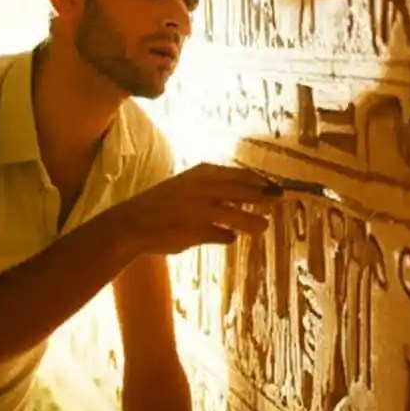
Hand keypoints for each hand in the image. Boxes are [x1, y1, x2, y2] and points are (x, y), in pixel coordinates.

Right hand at [110, 162, 281, 254]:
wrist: (132, 223)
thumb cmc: (160, 203)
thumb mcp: (185, 185)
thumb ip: (211, 189)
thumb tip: (244, 197)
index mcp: (201, 173)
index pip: (240, 175)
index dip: (260, 182)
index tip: (274, 187)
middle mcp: (204, 188)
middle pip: (244, 192)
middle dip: (264, 198)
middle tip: (277, 203)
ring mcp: (201, 210)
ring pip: (238, 216)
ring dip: (254, 222)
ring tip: (263, 226)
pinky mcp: (198, 231)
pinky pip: (223, 235)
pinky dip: (229, 236)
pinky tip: (230, 237)